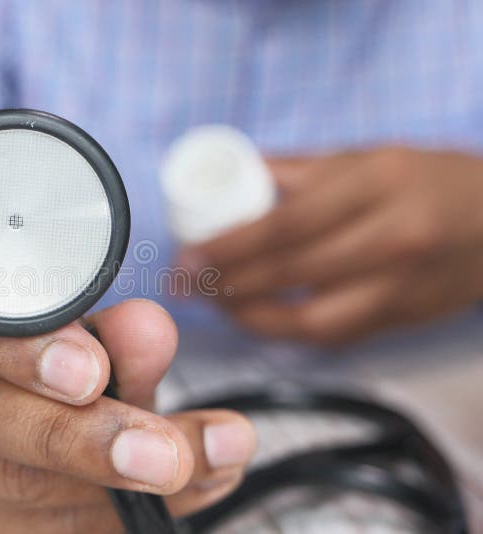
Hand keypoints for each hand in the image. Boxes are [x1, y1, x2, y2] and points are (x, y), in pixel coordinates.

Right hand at [0, 254, 255, 532]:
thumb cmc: (6, 341)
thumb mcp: (51, 319)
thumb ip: (99, 327)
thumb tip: (150, 331)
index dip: (13, 348)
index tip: (94, 371)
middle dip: (74, 437)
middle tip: (166, 454)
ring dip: (110, 489)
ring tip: (201, 469)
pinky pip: (14, 531)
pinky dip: (99, 520)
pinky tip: (168, 504)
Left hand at [180, 147, 482, 344]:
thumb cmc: (427, 178)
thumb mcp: (365, 157)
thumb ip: (298, 170)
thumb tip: (231, 176)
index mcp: (378, 183)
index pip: (289, 223)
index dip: (230, 245)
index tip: (188, 255)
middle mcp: (393, 237)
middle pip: (293, 272)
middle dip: (228, 283)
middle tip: (186, 283)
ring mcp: (401, 285)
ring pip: (313, 320)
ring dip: (252, 317)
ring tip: (216, 303)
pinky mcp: (402, 319)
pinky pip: (334, 336)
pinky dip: (287, 330)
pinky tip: (256, 316)